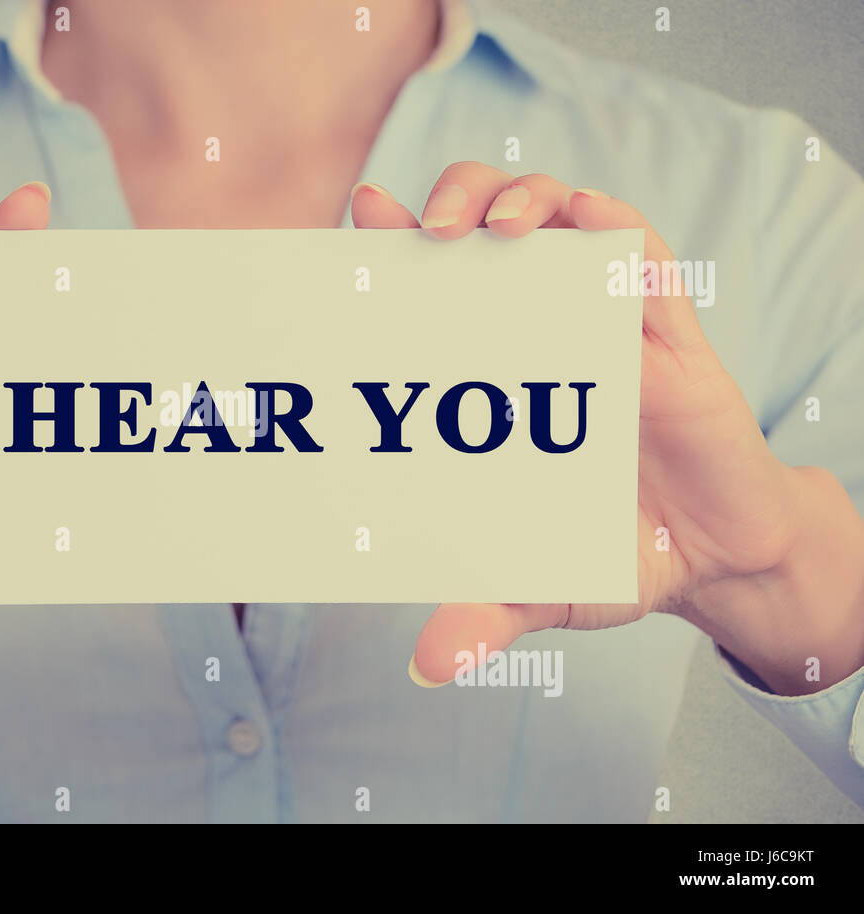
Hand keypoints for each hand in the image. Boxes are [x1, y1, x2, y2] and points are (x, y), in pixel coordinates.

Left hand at [352, 163, 863, 695]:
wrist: (713, 559)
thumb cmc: (610, 554)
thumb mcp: (539, 587)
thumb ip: (486, 614)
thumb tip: (429, 667)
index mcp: (500, 373)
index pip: (438, 282)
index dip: (396, 241)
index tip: (360, 217)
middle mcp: (546, 331)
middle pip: (492, 221)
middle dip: (457, 199)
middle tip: (429, 230)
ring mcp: (608, 324)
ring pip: (567, 216)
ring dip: (530, 198)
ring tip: (502, 228)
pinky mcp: (674, 333)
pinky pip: (646, 258)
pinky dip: (617, 234)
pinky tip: (595, 235)